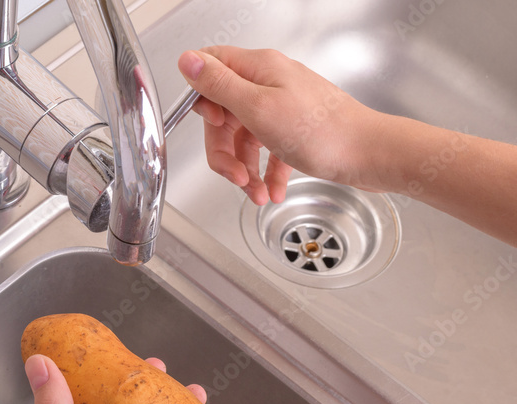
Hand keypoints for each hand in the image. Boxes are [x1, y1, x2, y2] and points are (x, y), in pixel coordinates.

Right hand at [177, 46, 381, 204]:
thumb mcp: (257, 108)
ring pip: (244, 137)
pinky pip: (268, 151)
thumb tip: (187, 60)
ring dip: (244, 168)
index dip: (202, 99)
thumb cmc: (323, 132)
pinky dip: (265, 172)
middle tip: (233, 173)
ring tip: (254, 191)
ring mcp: (284, 106)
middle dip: (223, 149)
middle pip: (225, 114)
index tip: (212, 123)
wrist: (369, 155)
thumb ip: (218, 85)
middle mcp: (270, 83)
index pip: (212, 68)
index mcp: (259, 69)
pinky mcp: (296, 130)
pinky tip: (271, 190)